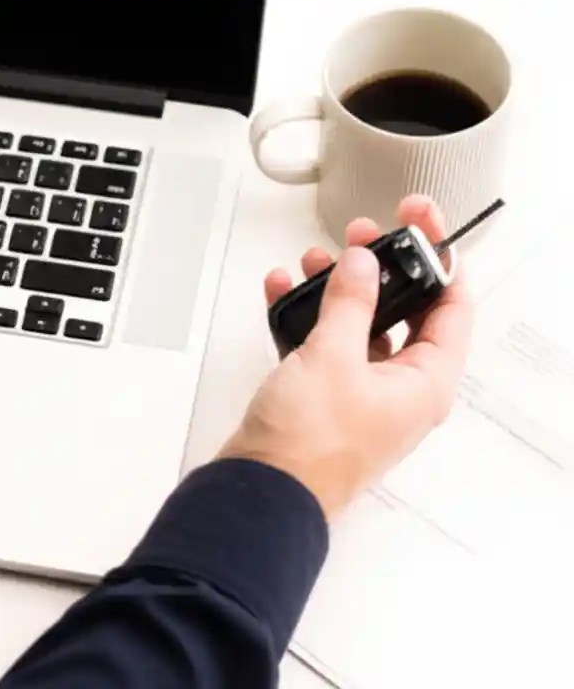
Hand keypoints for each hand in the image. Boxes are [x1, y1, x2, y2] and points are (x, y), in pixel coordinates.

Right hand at [218, 196, 473, 518]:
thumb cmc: (309, 448)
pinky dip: (306, 318)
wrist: (261, 491)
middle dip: (379, 269)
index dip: (440, 258)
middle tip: (362, 236)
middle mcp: (399, 390)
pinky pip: (321, 346)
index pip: (452, 306)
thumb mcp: (334, 357)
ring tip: (316, 262)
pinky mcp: (321, 399)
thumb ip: (350, 302)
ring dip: (337, 290)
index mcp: (425, 382)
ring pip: (358, 326)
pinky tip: (285, 294)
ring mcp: (359, 395)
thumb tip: (362, 264)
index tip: (419, 222)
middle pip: (403, 312)